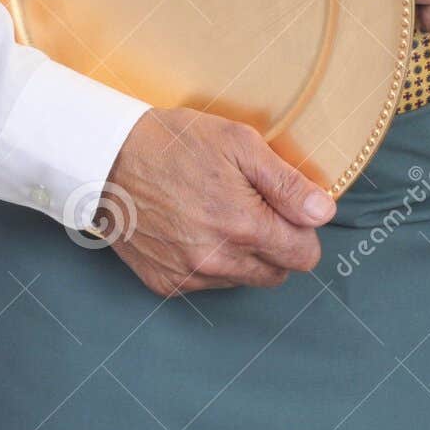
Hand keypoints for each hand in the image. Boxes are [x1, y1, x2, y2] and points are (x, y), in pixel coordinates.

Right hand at [97, 108, 335, 297]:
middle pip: (278, 273)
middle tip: (250, 208)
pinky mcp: (166, 284)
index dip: (301, 229)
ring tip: (216, 214)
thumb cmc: (173, 144)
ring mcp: (190, 276)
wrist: (105, 159)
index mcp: (243, 226)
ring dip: (243, 256)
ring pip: (244, 280)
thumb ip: (287, 183)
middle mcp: (218, 261)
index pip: (304, 255)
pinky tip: (192, 229)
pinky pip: (209, 284)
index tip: (282, 207)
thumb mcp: (238, 144)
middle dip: (275, 245)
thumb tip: (324, 213)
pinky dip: (210, 263)